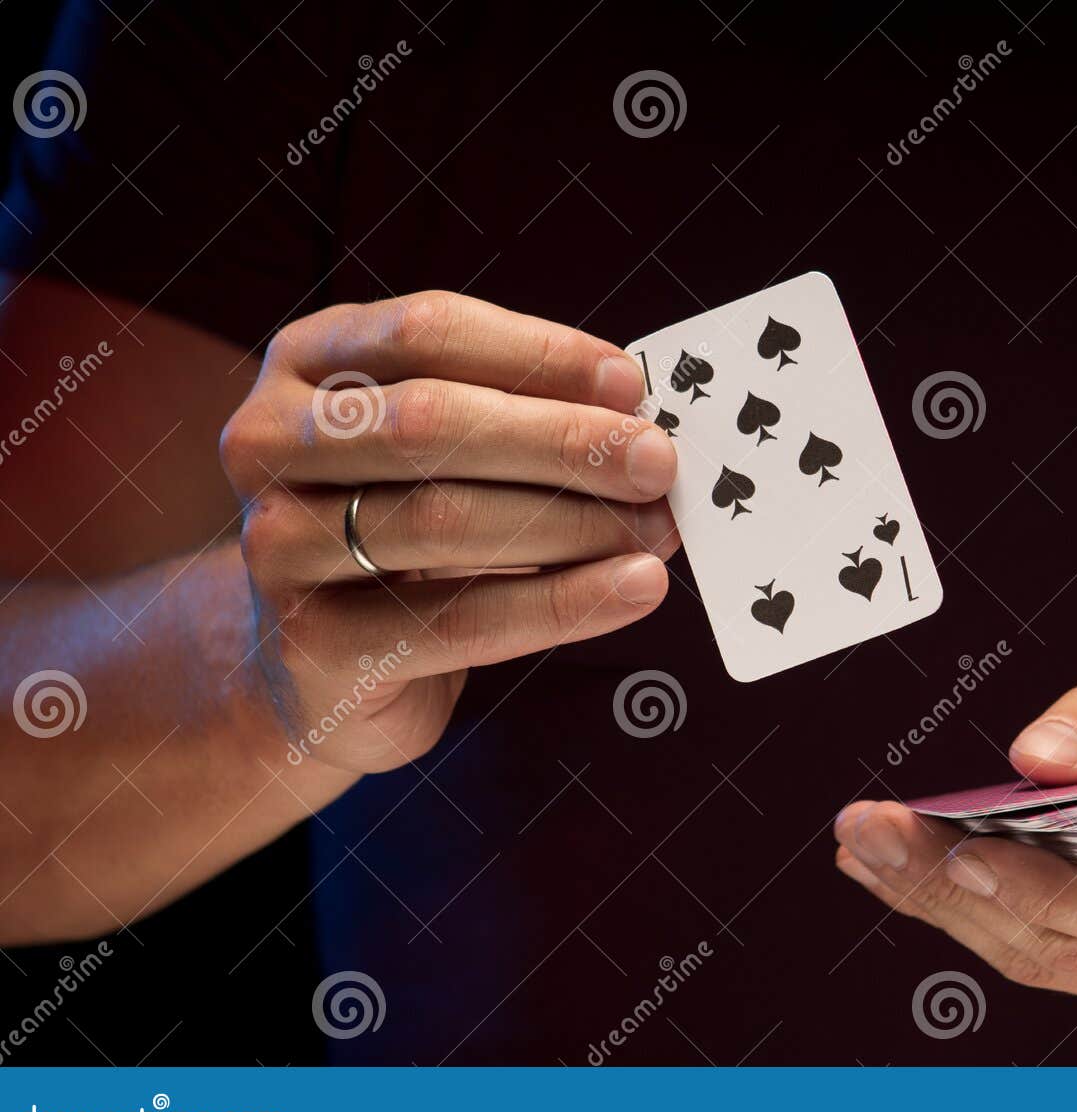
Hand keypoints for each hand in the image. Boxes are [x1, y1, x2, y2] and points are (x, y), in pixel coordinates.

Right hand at [220, 291, 678, 772]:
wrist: (310, 665)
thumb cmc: (399, 530)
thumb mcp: (433, 450)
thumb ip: (511, 414)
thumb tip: (636, 417)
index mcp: (306, 363)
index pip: (428, 331)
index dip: (540, 353)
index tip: (631, 385)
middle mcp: (268, 442)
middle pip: (433, 423)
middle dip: (564, 441)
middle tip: (658, 463)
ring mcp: (277, 545)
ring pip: (448, 520)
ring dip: (576, 525)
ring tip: (657, 530)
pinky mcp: (313, 644)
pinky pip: (461, 619)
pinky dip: (566, 603)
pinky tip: (636, 588)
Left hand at [834, 644, 1076, 1010]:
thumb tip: (1033, 759)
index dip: (1042, 890)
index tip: (956, 852)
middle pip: (1075, 944)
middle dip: (955, 892)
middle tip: (862, 833)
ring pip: (1049, 961)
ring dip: (944, 909)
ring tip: (863, 847)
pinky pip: (1048, 956)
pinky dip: (969, 914)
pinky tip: (902, 868)